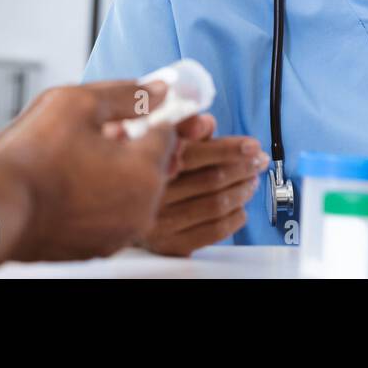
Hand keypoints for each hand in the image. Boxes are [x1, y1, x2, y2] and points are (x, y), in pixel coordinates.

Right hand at [0, 80, 176, 262]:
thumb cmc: (29, 160)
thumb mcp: (78, 103)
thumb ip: (126, 95)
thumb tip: (157, 90)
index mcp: (144, 173)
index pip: (167, 132)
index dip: (148, 113)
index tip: (132, 107)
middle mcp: (140, 210)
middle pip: (150, 163)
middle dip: (131, 143)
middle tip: (96, 130)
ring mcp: (118, 233)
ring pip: (130, 189)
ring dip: (114, 169)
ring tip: (75, 155)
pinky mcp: (95, 248)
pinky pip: (109, 212)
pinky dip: (97, 195)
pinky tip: (67, 181)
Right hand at [140, 113, 267, 255]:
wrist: (109, 205)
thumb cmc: (138, 167)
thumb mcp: (152, 139)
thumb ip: (181, 129)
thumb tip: (207, 123)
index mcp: (147, 163)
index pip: (196, 153)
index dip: (230, 148)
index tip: (251, 145)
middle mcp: (152, 194)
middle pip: (212, 179)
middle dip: (243, 167)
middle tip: (258, 160)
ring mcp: (160, 222)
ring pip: (216, 204)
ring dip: (242, 191)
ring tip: (251, 180)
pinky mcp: (168, 243)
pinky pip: (213, 231)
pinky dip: (234, 218)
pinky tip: (240, 208)